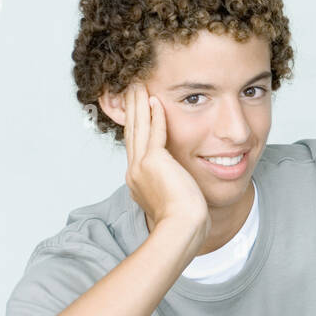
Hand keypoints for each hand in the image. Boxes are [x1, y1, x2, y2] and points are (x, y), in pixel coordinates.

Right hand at [121, 82, 210, 246]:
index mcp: (138, 181)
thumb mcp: (173, 202)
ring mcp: (141, 166)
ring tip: (138, 86)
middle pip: (132, 132)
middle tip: (131, 89)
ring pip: (139, 127)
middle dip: (132, 109)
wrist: (182, 229)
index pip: (136, 147)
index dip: (135, 126)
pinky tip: (156, 100)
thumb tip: (178, 188)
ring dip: (139, 104)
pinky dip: (155, 115)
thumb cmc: (184, 223)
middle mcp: (135, 172)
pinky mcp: (154, 162)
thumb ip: (172, 189)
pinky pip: (154, 132)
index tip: (135, 111)